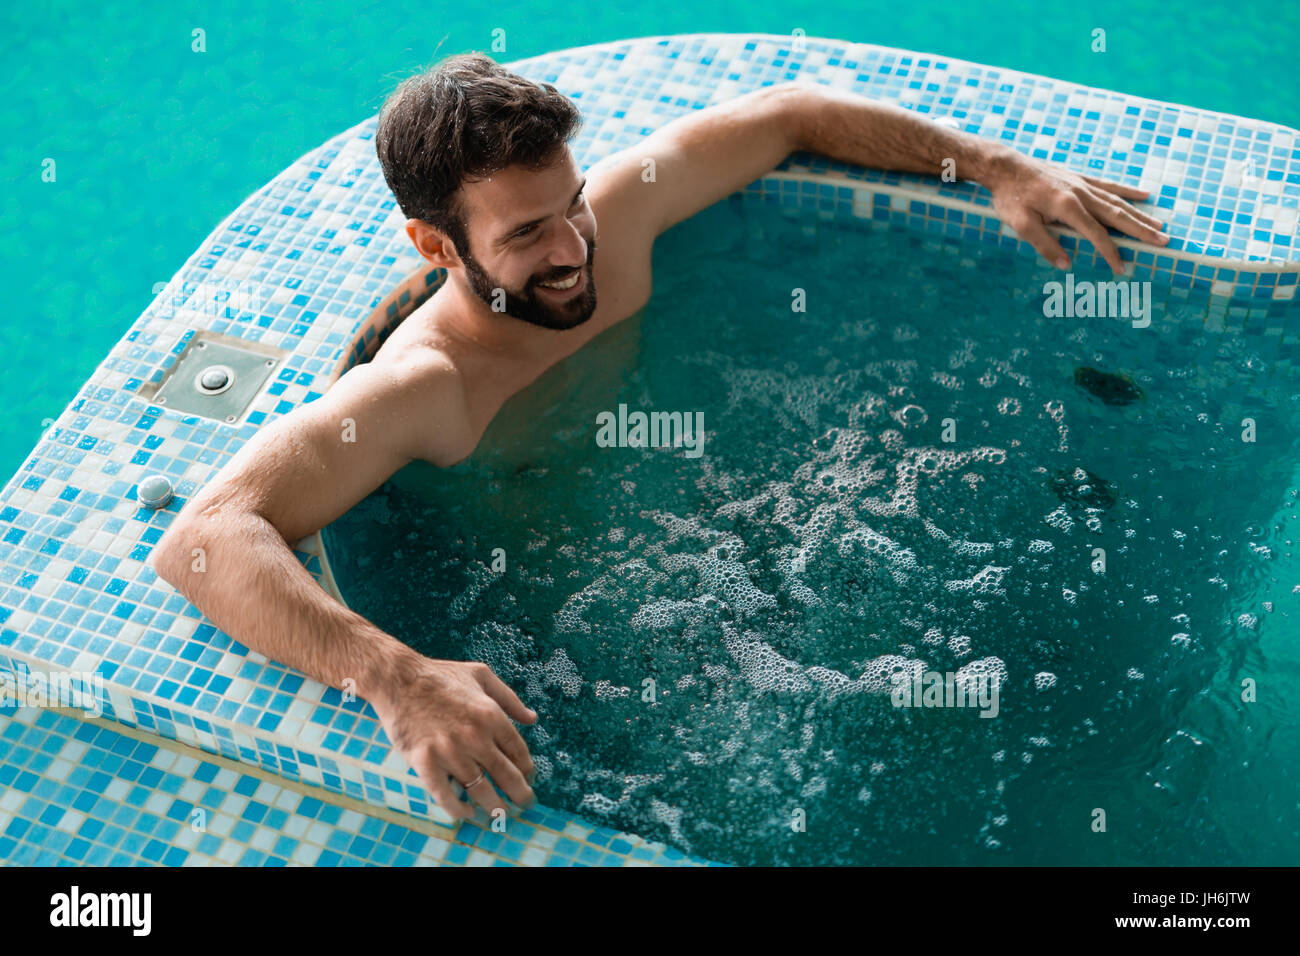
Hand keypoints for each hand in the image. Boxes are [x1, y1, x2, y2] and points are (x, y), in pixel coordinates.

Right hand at [369, 651, 537, 820]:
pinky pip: (445, 796)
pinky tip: (467, 813)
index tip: (530, 777)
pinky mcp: (425, 763)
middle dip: (520, 794)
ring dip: (494, 807)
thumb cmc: (440, 675)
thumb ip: (510, 698)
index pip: (518, 751)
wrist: (397, 679)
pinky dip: (458, 809)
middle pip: (506, 775)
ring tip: (501, 815)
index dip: (527, 769)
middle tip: (526, 803)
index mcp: (491, 715)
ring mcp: (449, 752)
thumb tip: (532, 719)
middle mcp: (474, 736)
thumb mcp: (481, 675)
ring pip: (480, 790)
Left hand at [979, 148, 1169, 273]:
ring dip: (1140, 215)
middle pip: (1117, 216)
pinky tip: (1145, 195)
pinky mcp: (1079, 178)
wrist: (1005, 167)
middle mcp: (1081, 194)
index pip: (1096, 235)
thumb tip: (1066, 265)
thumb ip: (1045, 245)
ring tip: (1160, 226)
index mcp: (1068, 207)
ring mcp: (1082, 184)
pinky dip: (1128, 191)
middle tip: (1164, 242)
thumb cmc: (1010, 198)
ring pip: (1117, 201)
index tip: (1122, 269)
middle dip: (1141, 231)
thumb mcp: (1021, 225)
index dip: (1111, 253)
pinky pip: (1109, 186)